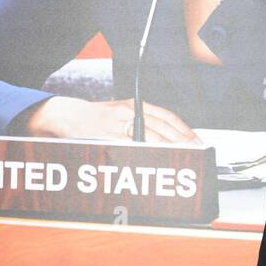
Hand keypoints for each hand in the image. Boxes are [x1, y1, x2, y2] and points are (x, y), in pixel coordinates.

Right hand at [23, 95, 201, 144]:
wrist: (69, 116)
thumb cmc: (97, 119)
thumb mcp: (122, 114)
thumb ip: (143, 123)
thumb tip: (169, 138)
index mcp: (135, 105)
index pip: (167, 116)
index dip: (184, 129)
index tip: (197, 140)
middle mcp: (129, 112)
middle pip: (162, 128)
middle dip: (182, 141)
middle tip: (197, 152)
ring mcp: (119, 124)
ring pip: (150, 137)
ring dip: (169, 148)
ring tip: (183, 158)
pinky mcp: (109, 136)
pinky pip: (132, 146)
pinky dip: (147, 153)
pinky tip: (159, 160)